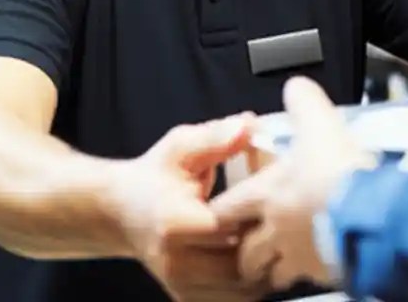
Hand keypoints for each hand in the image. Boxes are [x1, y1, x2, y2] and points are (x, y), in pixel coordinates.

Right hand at [112, 114, 269, 301]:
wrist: (120, 210)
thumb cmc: (155, 175)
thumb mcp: (181, 147)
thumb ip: (215, 138)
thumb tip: (248, 124)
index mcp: (174, 223)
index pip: (231, 229)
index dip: (258, 216)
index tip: (277, 199)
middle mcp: (175, 261)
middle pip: (241, 265)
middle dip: (269, 245)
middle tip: (286, 222)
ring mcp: (180, 284)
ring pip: (242, 290)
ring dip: (265, 268)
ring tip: (277, 240)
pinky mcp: (186, 297)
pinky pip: (233, 300)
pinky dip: (252, 284)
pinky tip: (259, 258)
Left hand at [211, 78, 376, 290]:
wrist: (374, 216)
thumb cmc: (339, 176)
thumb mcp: (319, 124)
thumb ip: (304, 104)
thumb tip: (296, 88)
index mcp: (268, 195)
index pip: (229, 208)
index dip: (223, 212)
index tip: (222, 214)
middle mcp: (277, 231)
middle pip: (246, 252)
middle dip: (246, 250)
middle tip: (248, 246)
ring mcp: (300, 257)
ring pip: (272, 273)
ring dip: (272, 268)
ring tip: (278, 263)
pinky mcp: (326, 274)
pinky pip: (307, 280)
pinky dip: (307, 274)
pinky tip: (316, 267)